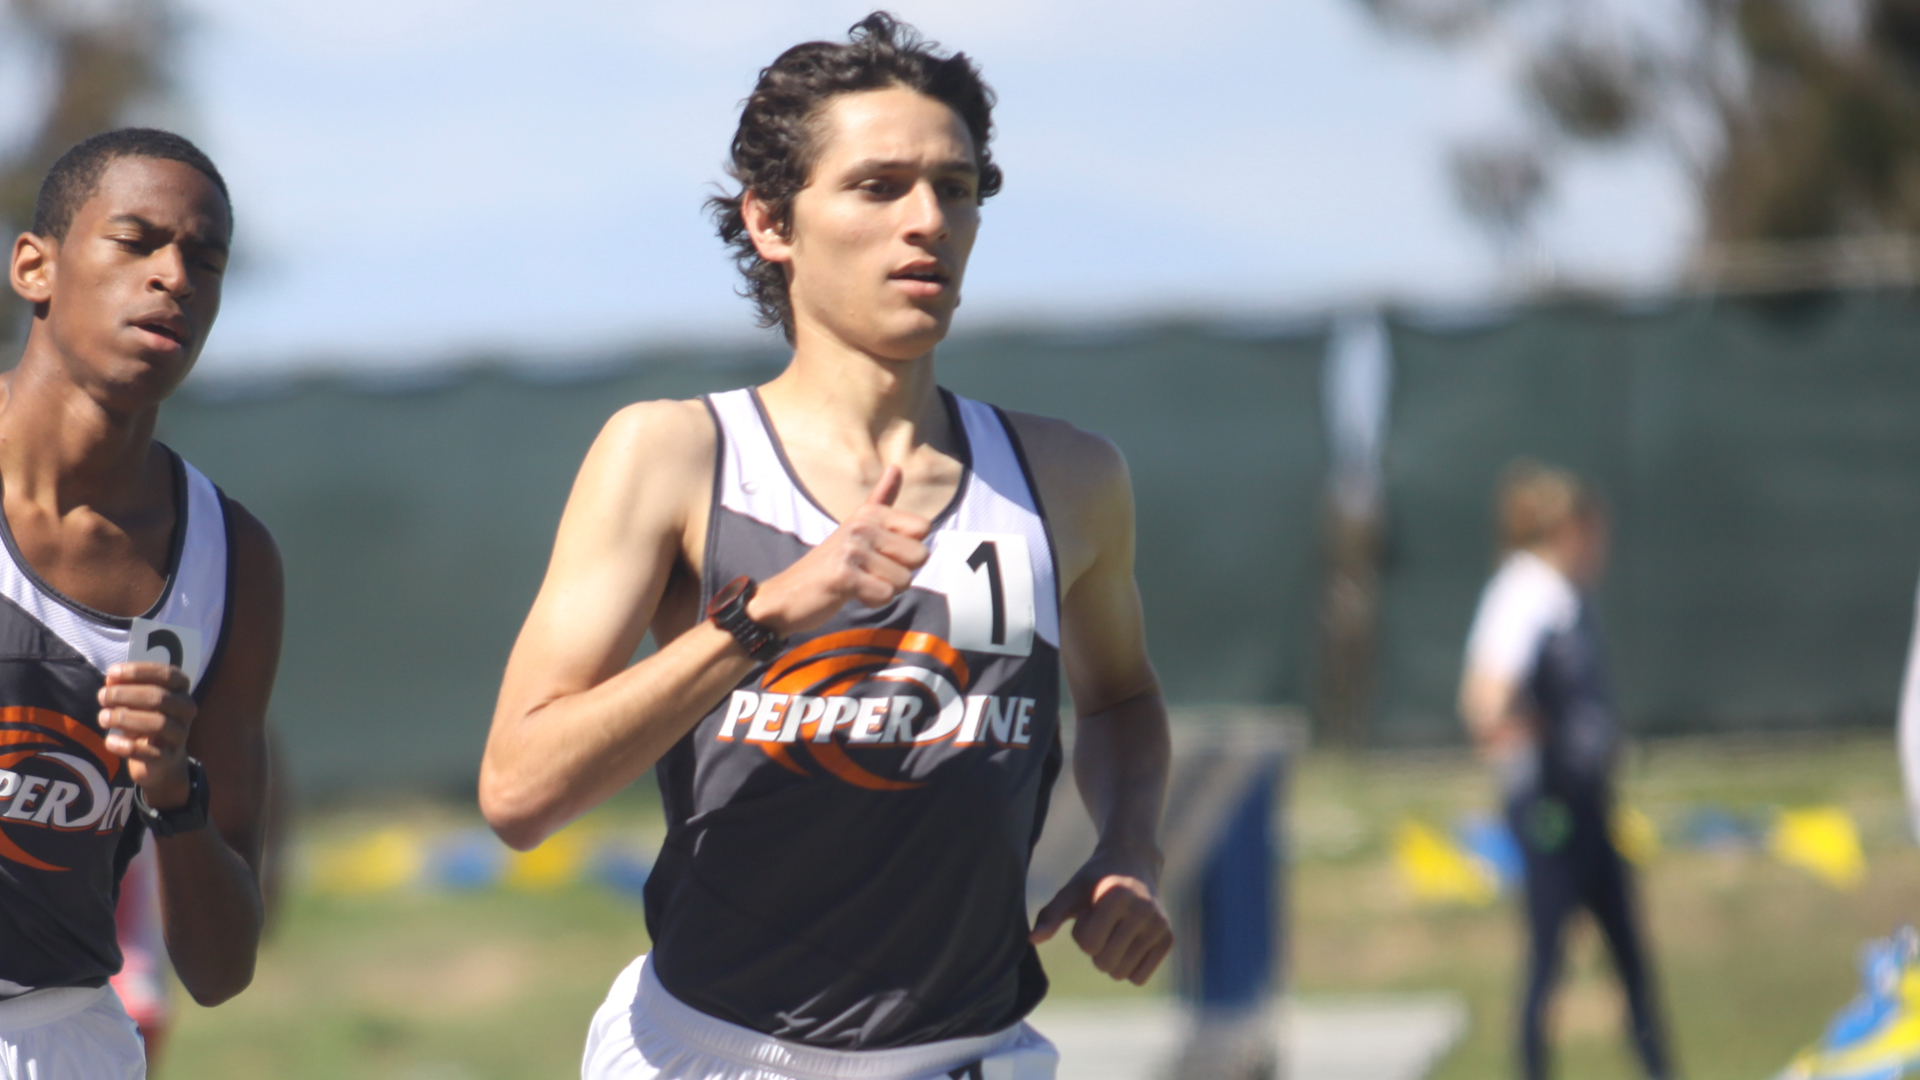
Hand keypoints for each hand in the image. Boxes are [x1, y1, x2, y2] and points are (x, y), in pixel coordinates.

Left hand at [99, 662, 195, 809]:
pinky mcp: (169, 758)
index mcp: (181, 690)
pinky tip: (110, 741)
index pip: (167, 674)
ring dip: (126, 719)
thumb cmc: (145, 720)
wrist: (159, 761)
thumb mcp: (135, 701)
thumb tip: (111, 678)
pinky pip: (150, 752)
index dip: (139, 672)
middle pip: (160, 698)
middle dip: (126, 695)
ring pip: (158, 724)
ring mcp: (180, 734)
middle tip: (102, 697)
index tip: (111, 674)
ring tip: (102, 718)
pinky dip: (127, 747)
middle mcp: (186, 710)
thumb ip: (124, 687)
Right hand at [749, 465, 929, 635]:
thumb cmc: (830, 564)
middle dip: (901, 573)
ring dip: (885, 589)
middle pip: (920, 555)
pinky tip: (852, 593)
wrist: (787, 594)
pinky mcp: (844, 576)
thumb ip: (880, 500)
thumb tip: (896, 467)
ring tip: (859, 583)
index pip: (923, 528)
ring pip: (905, 579)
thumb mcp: (856, 527)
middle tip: (870, 572)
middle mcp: (862, 525)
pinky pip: (885, 594)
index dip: (909, 550)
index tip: (881, 553)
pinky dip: (873, 601)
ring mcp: (852, 549)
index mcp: (870, 512)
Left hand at [1029, 853, 1173, 985]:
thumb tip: (1031, 939)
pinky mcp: (1169, 939)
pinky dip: (1128, 967)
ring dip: (1110, 959)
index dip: (1082, 933)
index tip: (1089, 913)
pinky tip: (1129, 943)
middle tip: (1102, 924)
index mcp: (1117, 896)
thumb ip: (1050, 914)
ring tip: (1114, 931)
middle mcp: (1143, 910)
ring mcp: (1159, 925)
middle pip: (1104, 963)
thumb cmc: (1094, 880)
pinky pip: (1139, 978)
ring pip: (1121, 974)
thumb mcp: (1071, 892)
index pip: (1089, 945)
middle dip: (1095, 949)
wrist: (1133, 862)